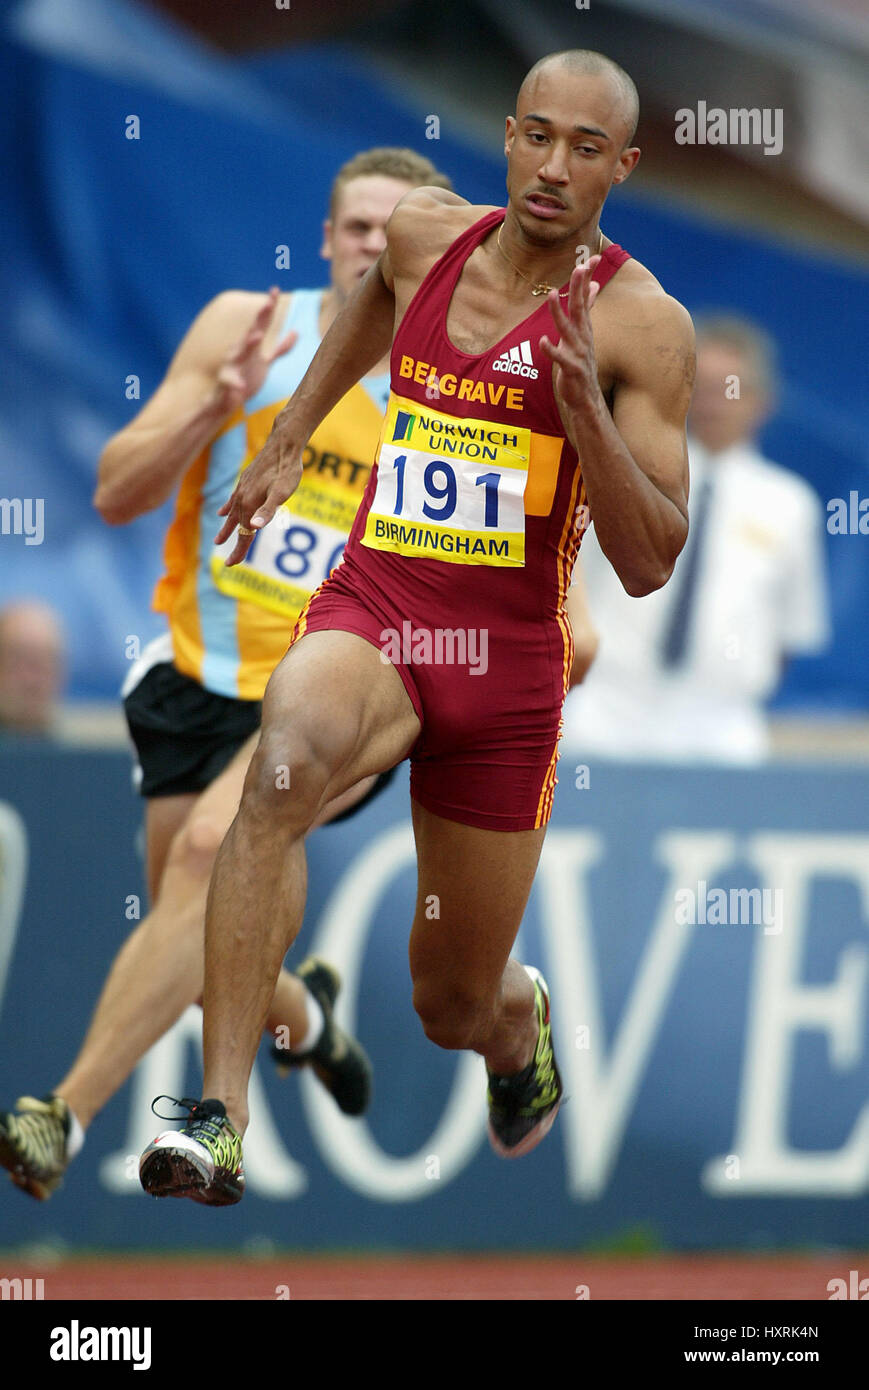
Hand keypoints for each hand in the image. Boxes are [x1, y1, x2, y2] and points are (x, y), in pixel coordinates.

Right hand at [213, 287, 296, 412]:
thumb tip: (296, 332)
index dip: (268, 308)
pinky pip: (230, 382)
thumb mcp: (265, 363)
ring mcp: (232, 366)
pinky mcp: (225, 384)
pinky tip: (240, 385)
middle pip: (251, 332)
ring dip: (248, 344)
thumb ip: (280, 349)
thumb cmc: (245, 377)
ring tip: (257, 336)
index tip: (275, 290)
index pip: (261, 323)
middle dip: (259, 318)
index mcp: (251, 346)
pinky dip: (234, 383)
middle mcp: (240, 352)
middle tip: (268, 305)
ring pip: (238, 353)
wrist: (222, 401)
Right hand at [214, 428, 302, 564]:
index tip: (230, 565)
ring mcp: (242, 489)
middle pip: (236, 527)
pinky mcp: (245, 482)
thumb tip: (254, 527)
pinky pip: (232, 500)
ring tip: (218, 540)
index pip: (244, 534)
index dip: (239, 551)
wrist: (283, 443)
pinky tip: (222, 511)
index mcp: (250, 505)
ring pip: (232, 514)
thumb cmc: (287, 470)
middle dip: (233, 544)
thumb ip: (268, 511)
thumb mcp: (282, 493)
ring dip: (226, 528)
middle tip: (229, 563)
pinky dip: (227, 509)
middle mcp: (242, 498)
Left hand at [539, 258, 602, 415]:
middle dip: (578, 287)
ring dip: (558, 313)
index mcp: (584, 327)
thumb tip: (593, 285)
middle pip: (579, 308)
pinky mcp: (571, 369)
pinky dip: (551, 350)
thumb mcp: (584, 332)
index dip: (588, 278)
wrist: (586, 396)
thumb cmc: (581, 361)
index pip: (585, 297)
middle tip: (579, 267)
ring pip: (567, 329)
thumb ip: (587, 308)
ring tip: (550, 296)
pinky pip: (560, 358)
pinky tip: (542, 342)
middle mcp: (582, 336)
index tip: (593, 257)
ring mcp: (577, 352)